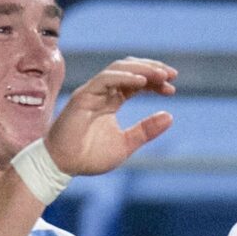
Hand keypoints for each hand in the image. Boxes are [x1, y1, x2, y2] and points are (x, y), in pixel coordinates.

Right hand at [43, 57, 176, 177]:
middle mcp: (102, 92)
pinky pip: (104, 79)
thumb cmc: (89, 156)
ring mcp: (91, 92)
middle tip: (173, 74)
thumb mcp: (126, 144)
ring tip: (161, 74)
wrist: (63, 166)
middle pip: (130, 69)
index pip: (136, 82)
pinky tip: (142, 82)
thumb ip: (146, 131)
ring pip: (118, 68)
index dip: (155, 81)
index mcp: (111, 101)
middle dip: (152, 68)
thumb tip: (170, 115)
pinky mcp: (82, 96)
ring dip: (141, 69)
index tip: (172, 87)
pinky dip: (124, 77)